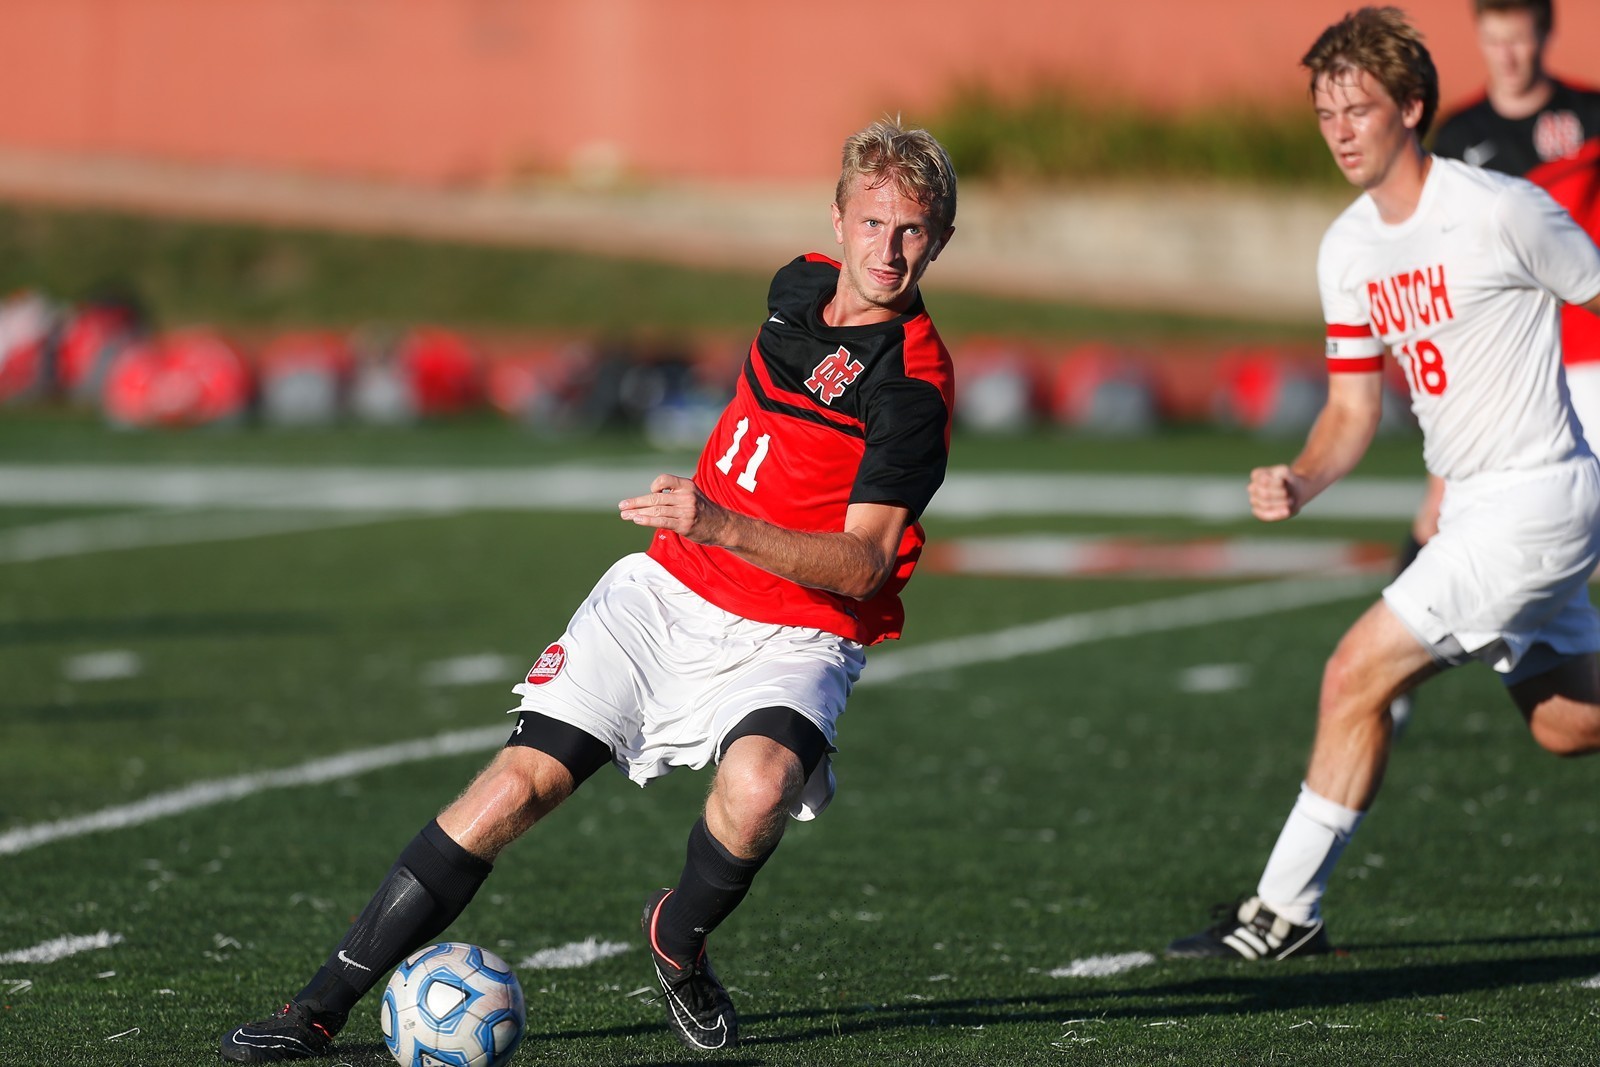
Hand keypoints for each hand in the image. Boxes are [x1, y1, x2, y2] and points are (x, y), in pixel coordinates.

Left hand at [618, 473, 733, 544]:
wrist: (722, 526)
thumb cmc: (702, 510)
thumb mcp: (691, 495)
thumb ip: (672, 494)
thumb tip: (646, 499)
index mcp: (687, 485)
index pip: (664, 479)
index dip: (654, 485)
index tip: (649, 492)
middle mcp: (686, 497)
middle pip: (656, 497)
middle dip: (636, 502)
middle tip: (622, 506)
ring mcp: (686, 511)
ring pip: (657, 510)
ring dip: (638, 513)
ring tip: (625, 515)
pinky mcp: (685, 525)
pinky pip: (662, 521)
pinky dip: (648, 520)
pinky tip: (637, 519)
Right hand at [1248, 464, 1302, 521]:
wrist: (1294, 491)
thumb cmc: (1289, 480)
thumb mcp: (1288, 472)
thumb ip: (1282, 473)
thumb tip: (1277, 481)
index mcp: (1257, 475)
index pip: (1264, 481)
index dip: (1277, 484)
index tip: (1285, 483)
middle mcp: (1252, 487)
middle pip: (1265, 494)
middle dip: (1280, 495)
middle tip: (1289, 494)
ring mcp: (1253, 500)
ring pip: (1266, 505)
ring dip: (1281, 504)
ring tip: (1291, 501)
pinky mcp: (1257, 511)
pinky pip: (1265, 515)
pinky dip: (1277, 514)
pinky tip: (1287, 511)